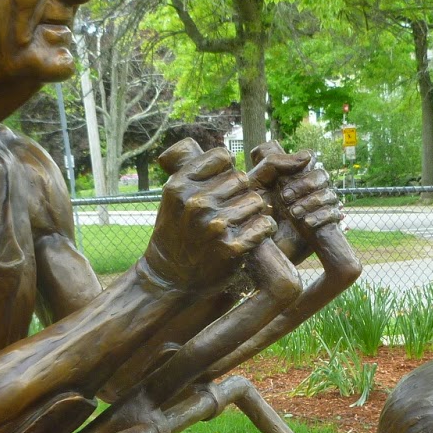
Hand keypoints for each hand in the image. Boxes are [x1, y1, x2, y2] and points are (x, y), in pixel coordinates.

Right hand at [142, 146, 274, 289]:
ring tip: (239, 223)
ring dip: (253, 212)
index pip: (222, 157)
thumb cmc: (177, 233)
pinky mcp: (230, 248)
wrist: (170, 277)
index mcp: (180, 185)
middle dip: (240, 193)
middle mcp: (196, 202)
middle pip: (241, 179)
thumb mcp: (174, 198)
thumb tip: (227, 156)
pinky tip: (251, 235)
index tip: (222, 184)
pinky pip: (263, 225)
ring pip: (256, 201)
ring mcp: (213, 225)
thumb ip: (195, 175)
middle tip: (231, 209)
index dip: (226, 170)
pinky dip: (262, 230)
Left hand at [251, 147, 342, 258]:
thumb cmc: (253, 214)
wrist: (257, 245)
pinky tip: (307, 223)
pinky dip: (322, 216)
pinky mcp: (323, 225)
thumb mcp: (257, 183)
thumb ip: (274, 163)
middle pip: (322, 175)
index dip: (306, 161)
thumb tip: (307, 157)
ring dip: (312, 201)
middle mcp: (307, 189)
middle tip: (285, 198)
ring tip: (293, 213)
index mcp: (293, 176)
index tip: (292, 174)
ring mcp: (316, 207)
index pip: (310, 159)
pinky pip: (334, 214)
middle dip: (305, 185)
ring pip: (330, 194)